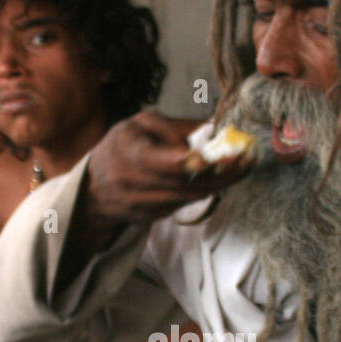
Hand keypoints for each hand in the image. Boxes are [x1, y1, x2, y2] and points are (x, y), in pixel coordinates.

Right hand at [84, 112, 254, 231]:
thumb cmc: (122, 147)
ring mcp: (144, 204)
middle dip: (222, 173)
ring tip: (243, 167)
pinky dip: (203, 191)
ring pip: (190, 196)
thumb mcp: (140, 124)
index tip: (218, 156)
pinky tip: (219, 179)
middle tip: (248, 160)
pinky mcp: (152, 217)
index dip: (191, 162)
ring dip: (220, 184)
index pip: (164, 162)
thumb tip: (215, 128)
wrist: (93, 189)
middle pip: (186, 183)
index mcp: (131, 152)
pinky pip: (184, 203)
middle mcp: (136, 182)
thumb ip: (176, 127)